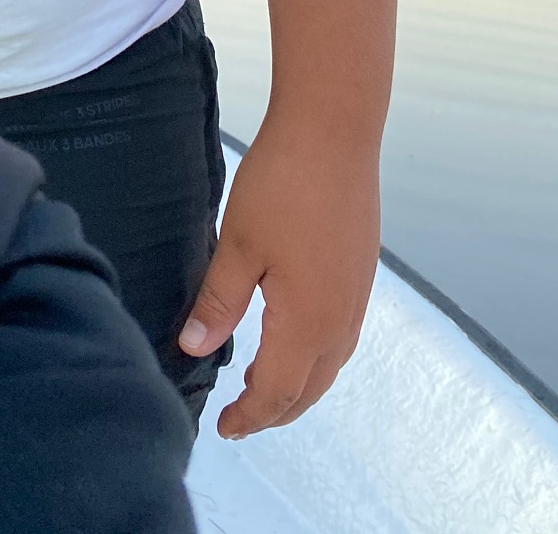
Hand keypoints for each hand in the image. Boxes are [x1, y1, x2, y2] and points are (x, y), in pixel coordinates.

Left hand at [178, 118, 380, 437]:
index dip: (250, 416)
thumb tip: (194, 349)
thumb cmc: (282, 183)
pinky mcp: (362, 272)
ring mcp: (358, 296)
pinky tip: (294, 340)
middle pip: (310, 388)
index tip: (223, 428)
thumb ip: (218, 302)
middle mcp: (341, 319)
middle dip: (275, 409)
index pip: (277, 392)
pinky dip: (316, 355)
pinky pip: (341, 335)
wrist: (334, 131)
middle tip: (240, 416)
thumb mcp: (238, 245)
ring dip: (298, 385)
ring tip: (262, 386)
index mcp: (308, 321)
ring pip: (329, 364)